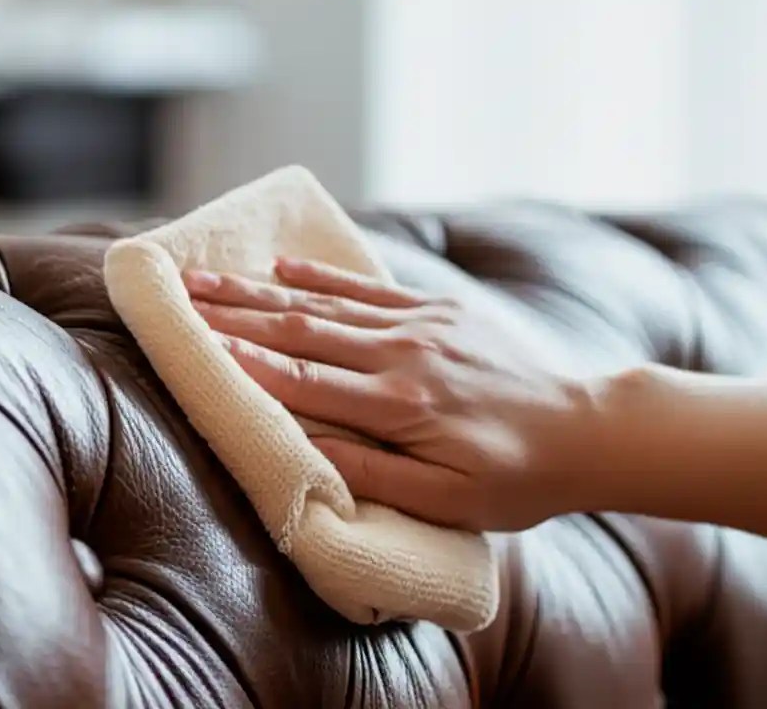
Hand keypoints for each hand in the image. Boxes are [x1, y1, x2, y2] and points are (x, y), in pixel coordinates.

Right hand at [183, 257, 603, 530]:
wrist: (591, 428)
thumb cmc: (518, 479)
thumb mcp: (450, 500)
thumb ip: (374, 475)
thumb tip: (305, 451)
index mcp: (400, 407)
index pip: (302, 379)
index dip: (242, 362)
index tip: (191, 343)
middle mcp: (403, 354)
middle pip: (299, 330)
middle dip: (232, 314)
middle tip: (176, 297)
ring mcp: (422, 323)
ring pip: (324, 304)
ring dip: (260, 291)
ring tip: (207, 278)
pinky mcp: (439, 308)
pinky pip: (368, 287)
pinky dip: (321, 277)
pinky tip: (281, 267)